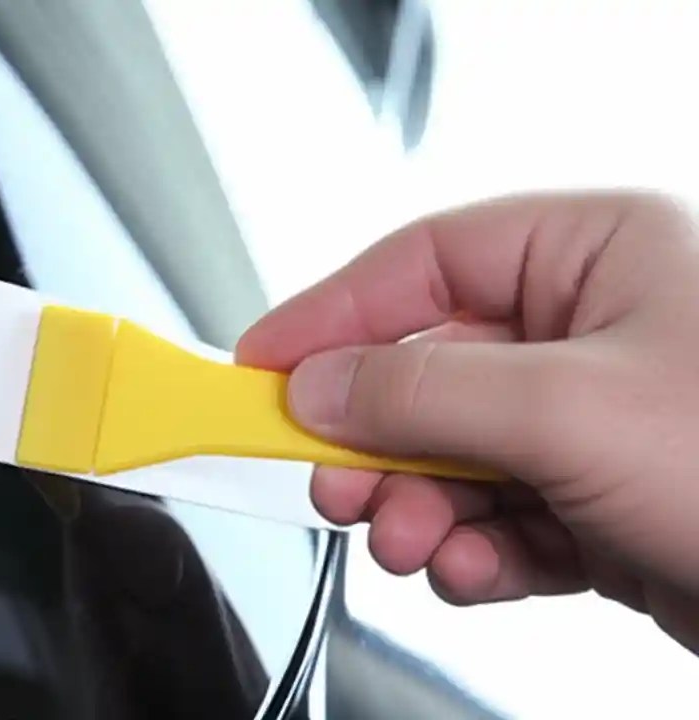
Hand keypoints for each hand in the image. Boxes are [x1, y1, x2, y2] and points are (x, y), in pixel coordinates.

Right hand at [236, 191, 698, 651]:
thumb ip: (422, 389)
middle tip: (331, 480)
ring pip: (452, 451)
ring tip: (417, 541)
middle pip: (426, 369)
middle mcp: (591, 331)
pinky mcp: (598, 500)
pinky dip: (473, 548)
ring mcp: (593, 420)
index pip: (422, 265)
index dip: (330, 315)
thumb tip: (320, 385)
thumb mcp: (568, 410)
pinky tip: (477, 567)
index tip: (260, 364)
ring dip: (420, 505)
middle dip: (375, 438)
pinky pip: (496, 512)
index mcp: (596, 256)